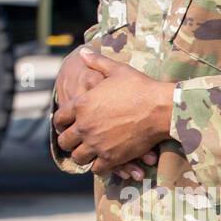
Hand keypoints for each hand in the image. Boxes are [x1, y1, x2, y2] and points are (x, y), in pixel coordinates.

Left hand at [53, 54, 174, 176]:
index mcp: (82, 104)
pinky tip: (102, 162)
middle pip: (65, 141)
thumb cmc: (140, 86)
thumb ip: (96, 62)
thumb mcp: (116, 69)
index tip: (63, 125)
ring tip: (86, 152)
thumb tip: (83, 52)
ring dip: (81, 155)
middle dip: (68, 141)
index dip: (60, 122)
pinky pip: (96, 169)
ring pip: (78, 157)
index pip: (59, 118)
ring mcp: (97, 143)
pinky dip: (98, 167)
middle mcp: (85, 125)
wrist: (161, 107)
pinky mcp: (111, 157)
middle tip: (74, 141)